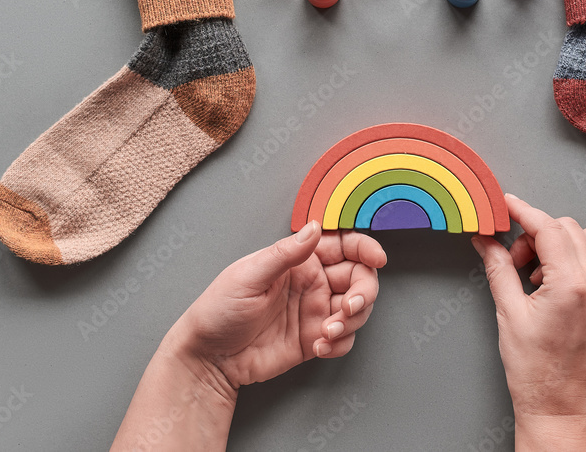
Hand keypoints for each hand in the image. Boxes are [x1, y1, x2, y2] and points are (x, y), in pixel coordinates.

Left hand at [112, 222, 385, 450]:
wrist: (208, 357)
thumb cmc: (218, 310)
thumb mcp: (249, 275)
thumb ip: (286, 253)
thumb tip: (314, 228)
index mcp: (299, 260)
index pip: (343, 246)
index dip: (365, 248)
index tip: (377, 259)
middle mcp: (311, 283)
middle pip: (358, 279)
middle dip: (363, 292)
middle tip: (349, 307)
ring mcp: (314, 312)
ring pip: (356, 310)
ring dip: (351, 321)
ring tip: (327, 332)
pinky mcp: (313, 340)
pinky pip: (343, 339)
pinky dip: (339, 344)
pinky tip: (320, 346)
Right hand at [471, 194, 585, 450]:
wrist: (559, 400)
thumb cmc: (533, 365)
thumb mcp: (508, 311)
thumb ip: (498, 266)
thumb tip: (485, 238)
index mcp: (570, 284)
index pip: (548, 228)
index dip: (524, 211)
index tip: (508, 205)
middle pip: (568, 229)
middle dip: (538, 235)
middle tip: (518, 260)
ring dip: (565, 244)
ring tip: (544, 273)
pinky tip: (573, 276)